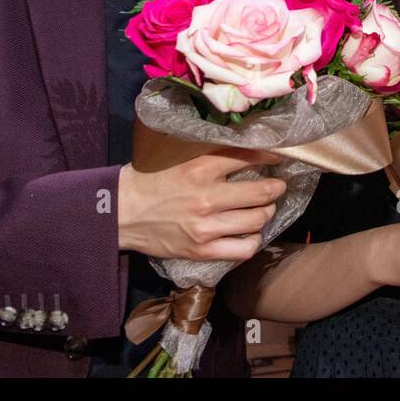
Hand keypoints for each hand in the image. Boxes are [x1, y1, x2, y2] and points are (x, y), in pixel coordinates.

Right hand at [117, 148, 286, 259]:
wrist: (122, 213)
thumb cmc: (150, 181)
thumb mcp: (179, 159)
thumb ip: (211, 155)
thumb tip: (248, 150)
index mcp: (199, 169)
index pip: (248, 158)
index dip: (269, 158)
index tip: (277, 158)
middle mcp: (206, 198)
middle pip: (261, 193)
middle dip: (276, 188)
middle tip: (277, 186)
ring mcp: (206, 227)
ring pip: (257, 220)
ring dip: (266, 213)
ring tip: (264, 208)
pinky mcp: (202, 250)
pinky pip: (244, 249)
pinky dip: (253, 240)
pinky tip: (250, 233)